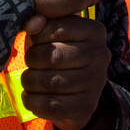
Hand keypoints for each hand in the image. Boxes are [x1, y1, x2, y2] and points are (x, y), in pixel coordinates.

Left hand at [21, 13, 110, 129]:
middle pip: (53, 56)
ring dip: (30, 81)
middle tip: (30, 62)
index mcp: (94, 31)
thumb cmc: (60, 50)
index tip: (36, 41)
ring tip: (29, 79)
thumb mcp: (53, 31)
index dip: (38, 36)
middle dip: (32, 59)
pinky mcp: (86, 107)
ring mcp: (96, 83)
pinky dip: (33, 101)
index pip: (58, 29)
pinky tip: (30, 96)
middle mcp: (100, 55)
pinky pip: (51, 106)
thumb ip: (41, 22)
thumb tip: (31, 23)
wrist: (75, 90)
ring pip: (50, 82)